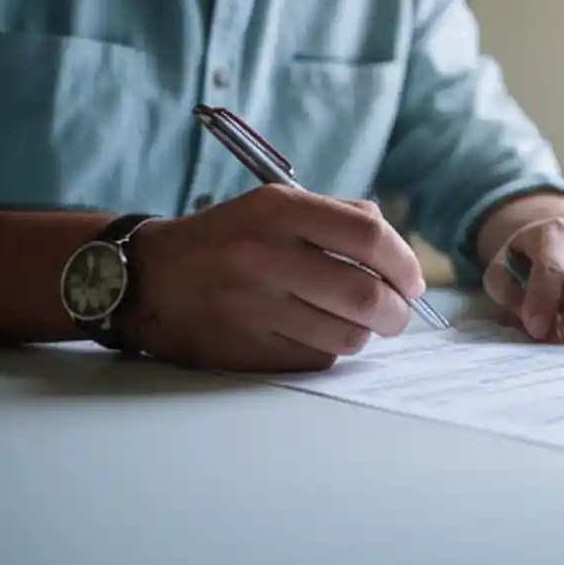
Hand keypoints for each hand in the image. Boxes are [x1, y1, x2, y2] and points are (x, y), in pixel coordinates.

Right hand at [127, 186, 425, 371]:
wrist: (150, 280)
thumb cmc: (228, 241)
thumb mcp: (274, 206)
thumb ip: (338, 217)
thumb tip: (399, 254)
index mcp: (280, 211)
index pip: (369, 235)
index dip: (404, 263)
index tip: (413, 281)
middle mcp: (268, 256)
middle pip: (367, 295)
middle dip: (397, 312)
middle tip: (398, 314)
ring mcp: (257, 306)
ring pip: (347, 334)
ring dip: (365, 334)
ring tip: (355, 324)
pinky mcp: (249, 349)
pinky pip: (317, 357)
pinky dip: (329, 349)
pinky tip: (315, 334)